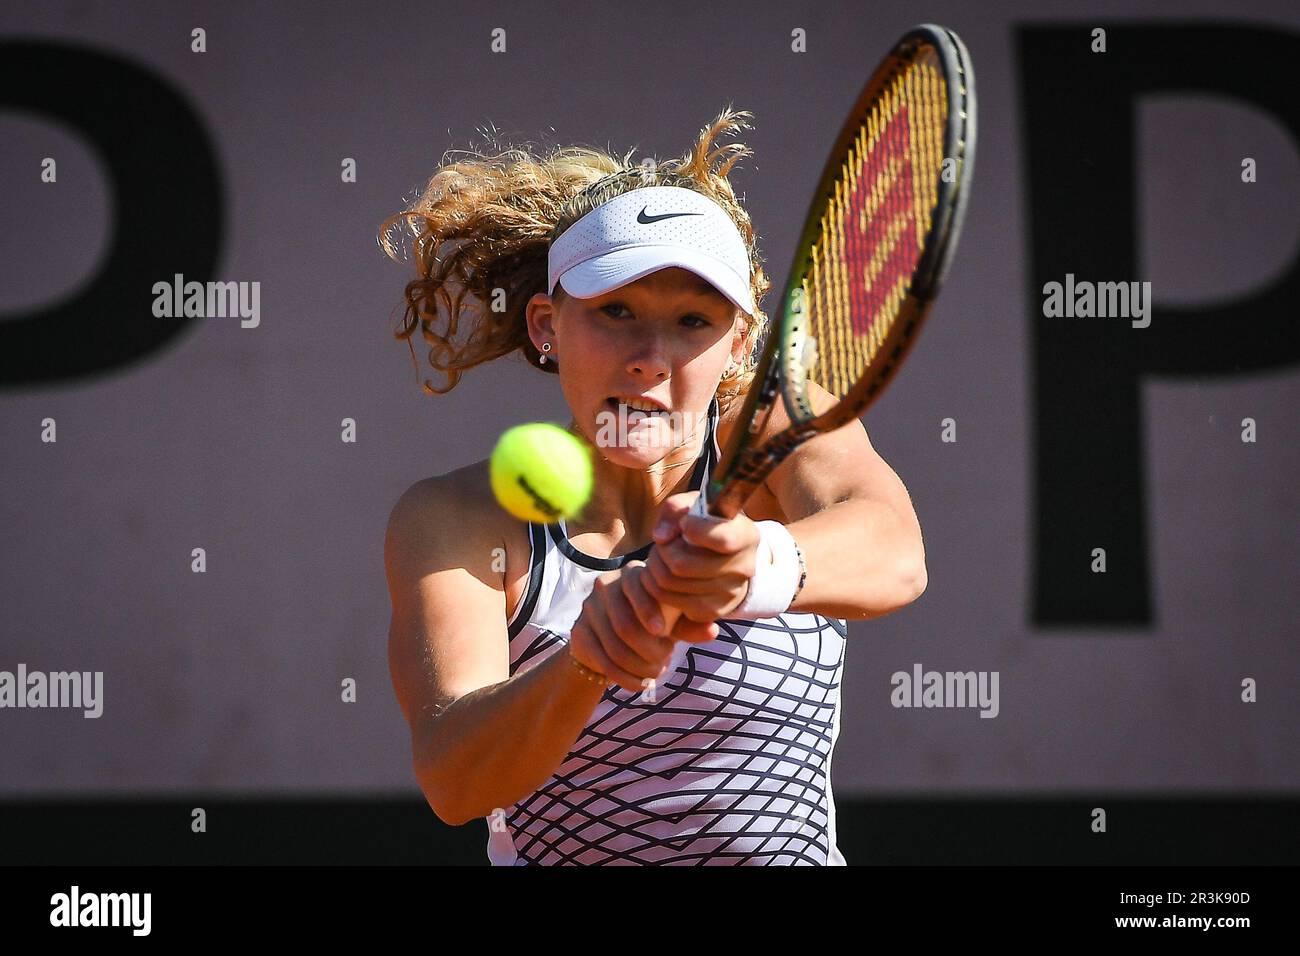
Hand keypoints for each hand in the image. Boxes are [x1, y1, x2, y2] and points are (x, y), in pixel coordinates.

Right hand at [568, 562, 718, 692]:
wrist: (611, 639)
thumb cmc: (652, 622)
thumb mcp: (672, 621)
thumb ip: (690, 625)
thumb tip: (712, 631)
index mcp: (632, 574)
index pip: (636, 587)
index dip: (648, 610)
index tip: (662, 633)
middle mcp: (606, 585)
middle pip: (623, 624)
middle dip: (647, 649)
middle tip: (665, 662)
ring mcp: (589, 608)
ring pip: (613, 646)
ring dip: (638, 666)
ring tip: (655, 674)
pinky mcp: (579, 632)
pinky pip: (602, 659)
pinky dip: (623, 677)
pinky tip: (639, 685)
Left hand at [642, 490, 762, 623]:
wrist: (725, 556)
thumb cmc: (707, 524)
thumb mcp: (696, 505)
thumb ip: (675, 509)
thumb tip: (661, 537)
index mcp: (746, 537)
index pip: (722, 539)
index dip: (695, 530)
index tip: (684, 523)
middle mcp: (743, 568)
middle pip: (682, 565)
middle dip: (662, 550)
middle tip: (663, 542)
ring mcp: (730, 594)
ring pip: (670, 583)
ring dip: (655, 566)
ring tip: (662, 555)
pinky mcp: (712, 611)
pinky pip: (669, 600)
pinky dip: (657, 586)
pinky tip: (664, 573)